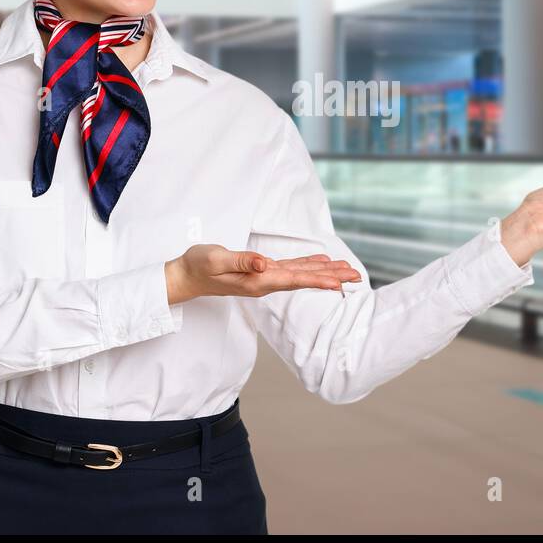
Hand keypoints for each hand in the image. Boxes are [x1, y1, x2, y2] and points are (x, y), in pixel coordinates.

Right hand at [165, 245, 361, 304]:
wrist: (185, 276)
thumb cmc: (198, 266)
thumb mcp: (216, 259)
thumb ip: (241, 261)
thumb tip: (264, 263)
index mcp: (258, 281)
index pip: (294, 280)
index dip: (318, 280)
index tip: (339, 283)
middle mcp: (265, 282)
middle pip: (303, 279)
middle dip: (330, 278)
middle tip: (356, 277)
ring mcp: (263, 278)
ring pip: (300, 274)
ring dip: (323, 272)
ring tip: (345, 271)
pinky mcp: (260, 272)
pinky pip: (290, 269)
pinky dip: (307, 265)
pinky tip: (319, 263)